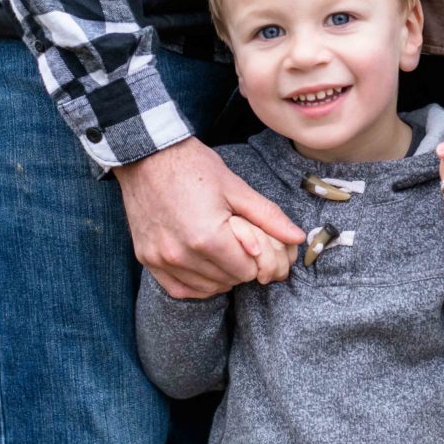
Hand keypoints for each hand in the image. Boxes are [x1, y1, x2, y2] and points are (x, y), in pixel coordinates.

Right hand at [117, 137, 303, 298]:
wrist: (147, 155)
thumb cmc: (193, 166)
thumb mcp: (235, 187)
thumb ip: (268, 216)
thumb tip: (297, 237)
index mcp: (208, 237)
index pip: (246, 271)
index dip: (256, 259)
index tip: (254, 243)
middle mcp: (182, 254)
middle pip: (228, 280)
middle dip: (240, 266)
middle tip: (239, 243)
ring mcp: (161, 259)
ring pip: (205, 288)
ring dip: (220, 275)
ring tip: (221, 249)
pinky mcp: (146, 258)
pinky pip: (179, 288)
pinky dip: (195, 282)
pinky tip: (203, 265)